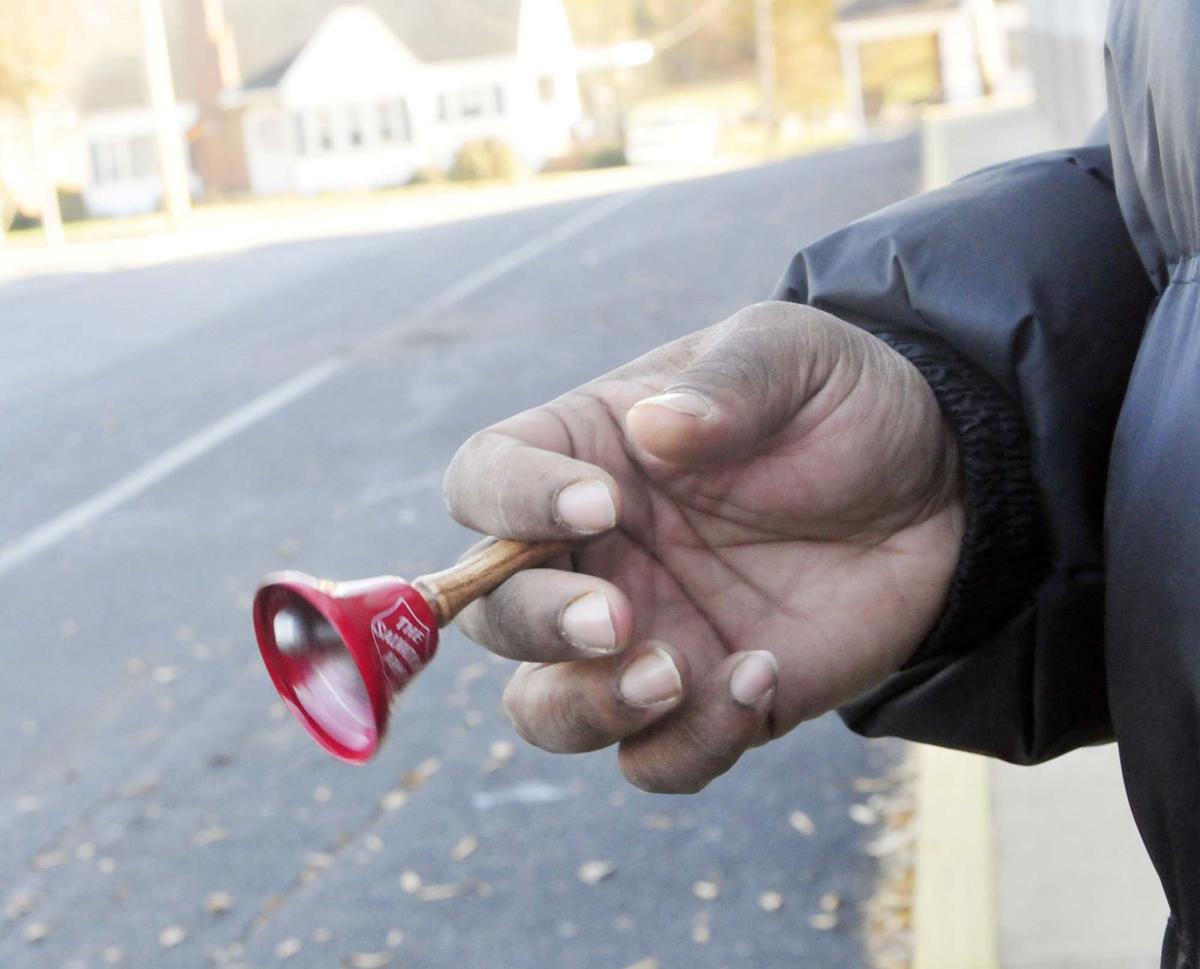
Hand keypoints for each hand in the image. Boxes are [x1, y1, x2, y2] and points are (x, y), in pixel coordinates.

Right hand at [443, 301, 962, 792]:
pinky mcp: (703, 701)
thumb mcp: (795, 356)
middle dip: (540, 622)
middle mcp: (593, 553)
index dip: (511, 502)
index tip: (600, 503)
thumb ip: (728, 383)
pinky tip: (763, 676)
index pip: (485, 480)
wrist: (940, 493)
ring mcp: (642, 636)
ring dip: (586, 708)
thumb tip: (654, 427)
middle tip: (620, 617)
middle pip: (494, 610)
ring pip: (546, 708)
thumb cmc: (844, 408)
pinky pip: (654, 760)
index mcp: (586, 455)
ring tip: (674, 675)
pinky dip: (689, 744)